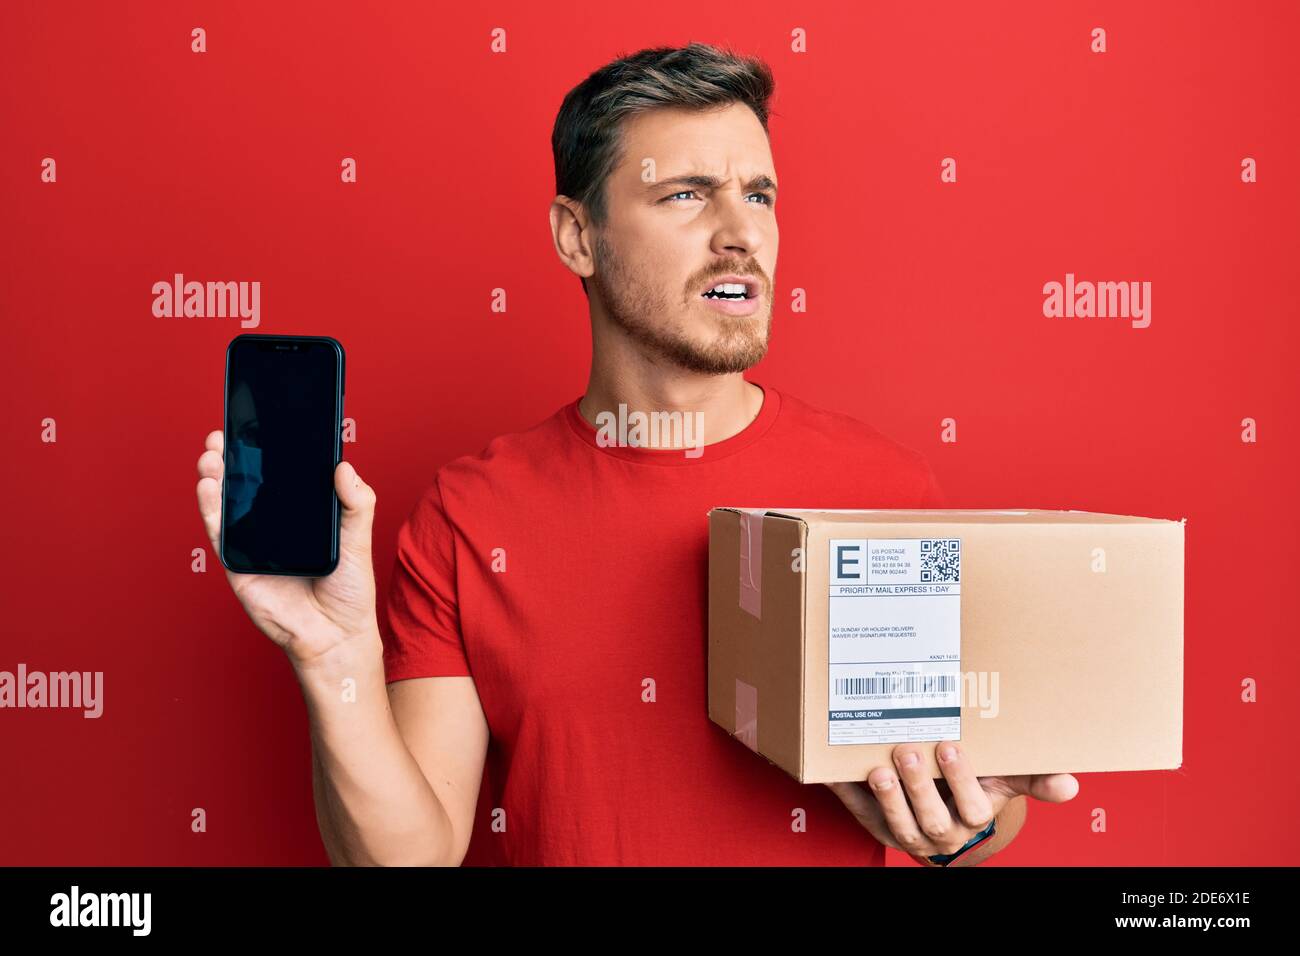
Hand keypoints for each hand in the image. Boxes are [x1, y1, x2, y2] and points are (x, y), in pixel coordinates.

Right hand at [195, 429, 380, 668]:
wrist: (336, 636)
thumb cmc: (349, 591)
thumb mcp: (358, 540)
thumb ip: (357, 504)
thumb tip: (344, 466)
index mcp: (301, 515)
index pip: (281, 476)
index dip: (267, 450)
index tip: (257, 423)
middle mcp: (274, 524)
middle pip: (248, 484)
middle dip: (233, 456)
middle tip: (226, 433)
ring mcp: (253, 542)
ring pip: (228, 502)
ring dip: (216, 475)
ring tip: (213, 452)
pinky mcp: (239, 563)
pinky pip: (220, 532)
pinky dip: (211, 508)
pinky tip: (209, 485)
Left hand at [823, 740, 1078, 860]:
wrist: (942, 806)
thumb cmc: (974, 784)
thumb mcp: (1003, 776)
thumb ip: (1034, 777)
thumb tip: (1071, 784)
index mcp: (975, 817)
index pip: (973, 806)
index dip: (961, 780)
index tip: (950, 746)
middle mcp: (943, 832)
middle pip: (932, 818)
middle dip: (918, 785)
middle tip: (908, 750)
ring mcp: (907, 830)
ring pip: (898, 824)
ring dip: (888, 797)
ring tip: (878, 768)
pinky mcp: (875, 823)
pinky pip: (858, 812)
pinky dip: (846, 792)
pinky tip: (834, 772)